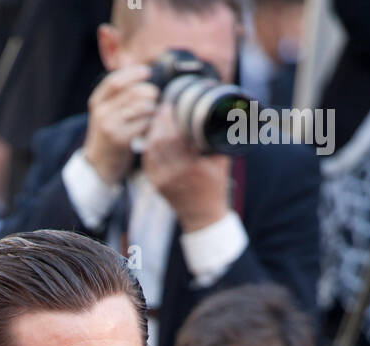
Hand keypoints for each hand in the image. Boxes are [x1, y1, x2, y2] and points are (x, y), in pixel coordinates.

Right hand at [83, 65, 160, 185]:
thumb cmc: (108, 134)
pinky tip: (150, 125)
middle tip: (156, 95)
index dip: (133, 73)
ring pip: (140, 107)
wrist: (99, 164)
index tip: (147, 72)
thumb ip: (117, 93)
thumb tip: (138, 69)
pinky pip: (143, 124)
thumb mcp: (105, 111)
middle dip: (149, 91)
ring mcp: (110, 126)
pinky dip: (151, 122)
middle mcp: (102, 112)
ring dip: (152, 107)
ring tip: (153, 111)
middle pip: (132, 92)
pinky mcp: (121, 139)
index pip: (115, 81)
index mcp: (97, 101)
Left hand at [142, 102, 229, 231]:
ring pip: (151, 150)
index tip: (171, 104)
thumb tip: (222, 112)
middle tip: (163, 107)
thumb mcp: (222, 161)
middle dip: (159, 120)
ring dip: (152, 131)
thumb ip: (219, 138)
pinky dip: (148, 145)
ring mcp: (163, 181)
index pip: (175, 136)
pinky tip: (151, 135)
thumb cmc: (216, 187)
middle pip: (160, 140)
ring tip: (158, 118)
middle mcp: (176, 174)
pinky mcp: (156, 185)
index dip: (169, 118)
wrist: (203, 217)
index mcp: (193, 167)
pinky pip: (147, 161)